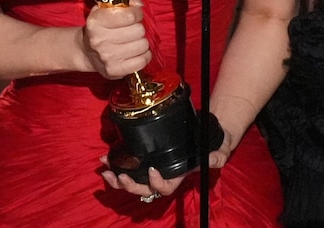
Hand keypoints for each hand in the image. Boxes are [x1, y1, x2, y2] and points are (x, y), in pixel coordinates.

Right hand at [81, 0, 150, 79]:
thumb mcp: (108, 6)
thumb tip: (139, 5)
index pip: (130, 15)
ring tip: (132, 41)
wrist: (86, 51)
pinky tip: (135, 52)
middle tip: (131, 30)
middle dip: (138, 28)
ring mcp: (107, 57)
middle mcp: (99, 40)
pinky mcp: (114, 71)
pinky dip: (143, 56)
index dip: (136, 14)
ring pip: (143, 45)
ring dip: (141, 42)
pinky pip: (142, 61)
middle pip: (138, 31)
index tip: (133, 16)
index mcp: (96, 21)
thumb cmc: (102, 26)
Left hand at [97, 122, 236, 199]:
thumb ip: (216, 157)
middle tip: (120, 176)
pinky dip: (115, 164)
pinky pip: (128, 166)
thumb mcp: (218, 151)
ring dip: (117, 178)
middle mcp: (162, 175)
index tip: (152, 170)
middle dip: (129, 185)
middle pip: (143, 188)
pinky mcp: (145, 157)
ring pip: (132, 181)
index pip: (165, 188)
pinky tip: (105, 159)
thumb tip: (213, 160)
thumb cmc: (212, 146)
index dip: (157, 183)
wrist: (206, 135)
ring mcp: (152, 168)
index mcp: (177, 176)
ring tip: (105, 172)